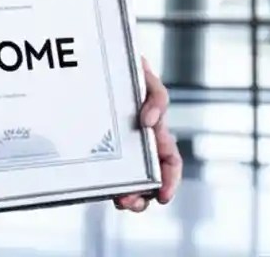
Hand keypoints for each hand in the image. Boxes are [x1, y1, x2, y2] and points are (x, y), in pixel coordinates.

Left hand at [114, 57, 181, 212]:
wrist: (100, 67)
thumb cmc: (128, 73)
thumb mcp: (147, 79)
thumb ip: (156, 96)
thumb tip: (150, 121)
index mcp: (155, 132)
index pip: (170, 161)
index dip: (171, 180)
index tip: (164, 194)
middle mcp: (140, 147)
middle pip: (149, 183)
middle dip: (143, 198)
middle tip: (130, 201)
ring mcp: (120, 152)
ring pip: (129, 185)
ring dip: (128, 198)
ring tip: (120, 200)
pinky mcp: (98, 153)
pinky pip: (106, 176)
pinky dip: (106, 187)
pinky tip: (100, 189)